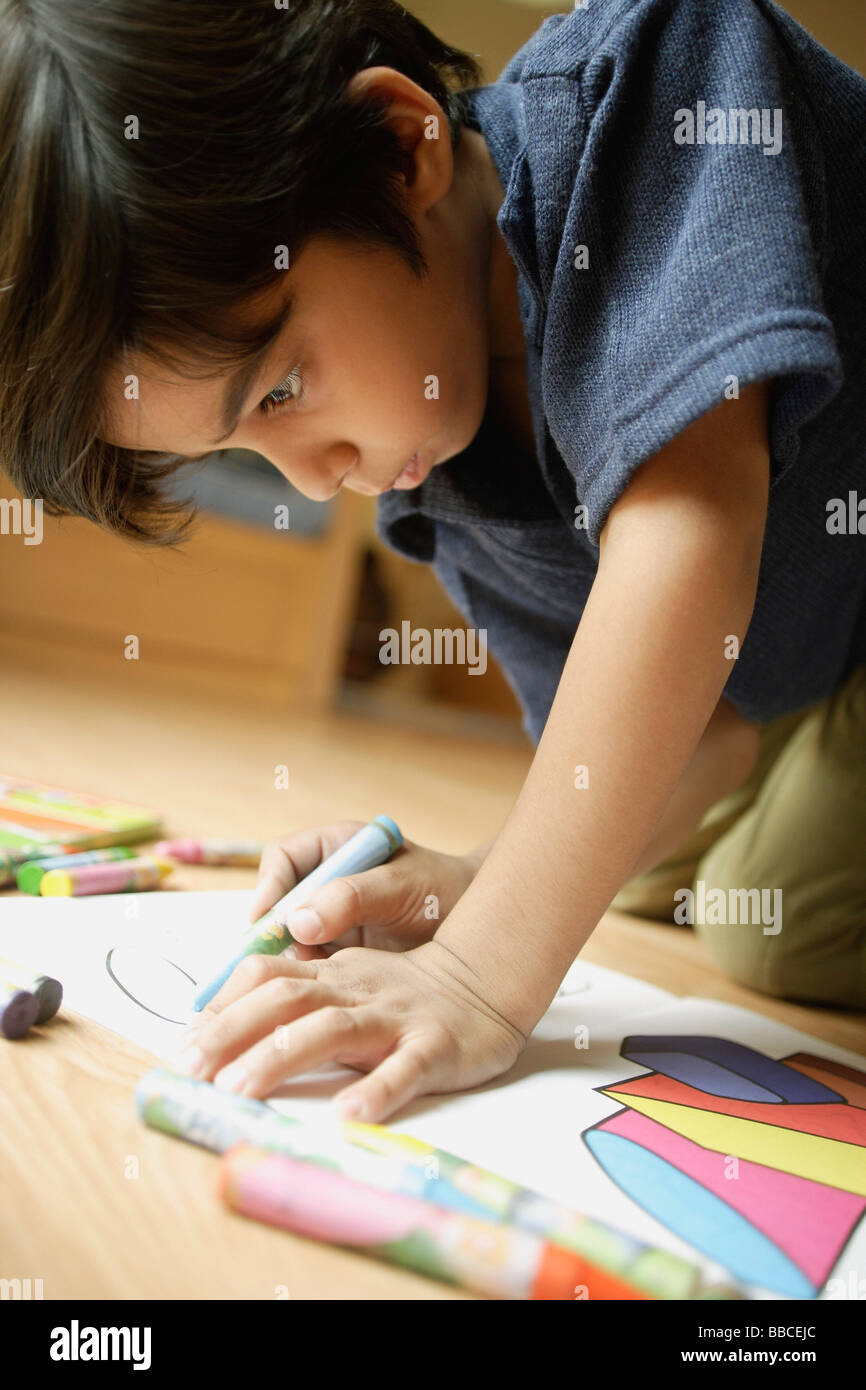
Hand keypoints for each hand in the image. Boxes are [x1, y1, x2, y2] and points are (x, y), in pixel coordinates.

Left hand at [179, 940, 525, 1121]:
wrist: (485, 980)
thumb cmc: (403, 992)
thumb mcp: (345, 982)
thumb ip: (293, 995)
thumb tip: (220, 1024)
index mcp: (330, 978)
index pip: (266, 979)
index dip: (221, 1008)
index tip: (183, 1047)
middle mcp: (355, 993)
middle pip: (286, 1001)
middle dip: (231, 1034)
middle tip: (190, 1072)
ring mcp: (394, 1019)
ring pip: (332, 1031)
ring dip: (279, 1057)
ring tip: (239, 1091)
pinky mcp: (434, 1048)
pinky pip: (404, 1069)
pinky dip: (376, 1090)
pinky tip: (349, 1115)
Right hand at [248, 821, 480, 960]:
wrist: (479, 933)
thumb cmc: (445, 893)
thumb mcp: (401, 888)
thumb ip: (352, 898)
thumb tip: (297, 921)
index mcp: (337, 847)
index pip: (283, 858)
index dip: (269, 886)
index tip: (269, 920)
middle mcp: (325, 881)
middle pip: (276, 902)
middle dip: (272, 932)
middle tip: (280, 961)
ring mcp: (328, 918)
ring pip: (286, 937)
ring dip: (289, 958)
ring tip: (312, 976)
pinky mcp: (337, 951)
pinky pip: (306, 963)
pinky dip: (307, 977)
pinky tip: (323, 991)